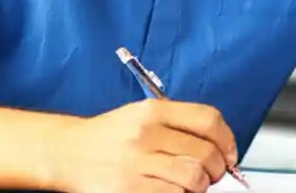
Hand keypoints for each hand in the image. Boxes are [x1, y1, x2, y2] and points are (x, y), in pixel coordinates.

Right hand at [46, 99, 239, 192]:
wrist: (66, 152)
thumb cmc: (108, 137)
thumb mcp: (141, 116)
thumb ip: (178, 126)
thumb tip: (219, 149)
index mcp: (153, 111)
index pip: (208, 120)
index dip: (227, 140)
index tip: (229, 154)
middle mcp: (146, 133)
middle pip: (205, 152)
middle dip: (216, 169)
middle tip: (211, 175)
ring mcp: (136, 162)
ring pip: (193, 178)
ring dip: (199, 186)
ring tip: (191, 186)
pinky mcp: (128, 189)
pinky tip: (173, 192)